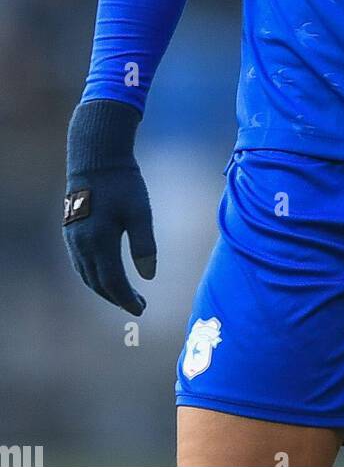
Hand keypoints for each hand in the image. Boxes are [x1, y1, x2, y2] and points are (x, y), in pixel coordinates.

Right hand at [64, 100, 155, 315]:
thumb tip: (148, 277)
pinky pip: (81, 263)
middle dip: (117, 298)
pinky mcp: (71, 230)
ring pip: (87, 275)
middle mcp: (82, 245)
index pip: (113, 283)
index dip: (127, 299)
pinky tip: (106, 273)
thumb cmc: (122, 183)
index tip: (142, 309)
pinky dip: (94, 275)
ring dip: (104, 289)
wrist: (95, 157)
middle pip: (98, 283)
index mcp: (99, 242)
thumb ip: (144, 245)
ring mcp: (73, 239)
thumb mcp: (140, 212)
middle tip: (137, 305)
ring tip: (124, 294)